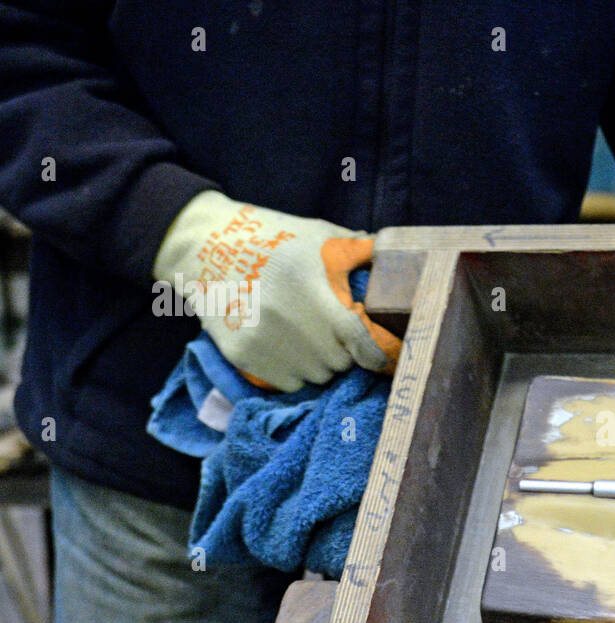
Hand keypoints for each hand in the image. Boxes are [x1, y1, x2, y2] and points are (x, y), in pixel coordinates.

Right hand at [152, 191, 400, 391]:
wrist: (205, 246)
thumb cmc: (273, 237)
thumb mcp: (318, 234)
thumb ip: (359, 250)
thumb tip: (397, 256)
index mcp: (313, 293)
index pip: (357, 340)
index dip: (374, 354)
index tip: (379, 356)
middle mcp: (290, 323)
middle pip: (338, 364)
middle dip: (344, 354)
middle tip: (336, 336)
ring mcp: (264, 343)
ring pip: (314, 377)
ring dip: (320, 366)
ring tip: (311, 340)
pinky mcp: (243, 356)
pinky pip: (287, 383)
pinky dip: (295, 373)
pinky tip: (289, 348)